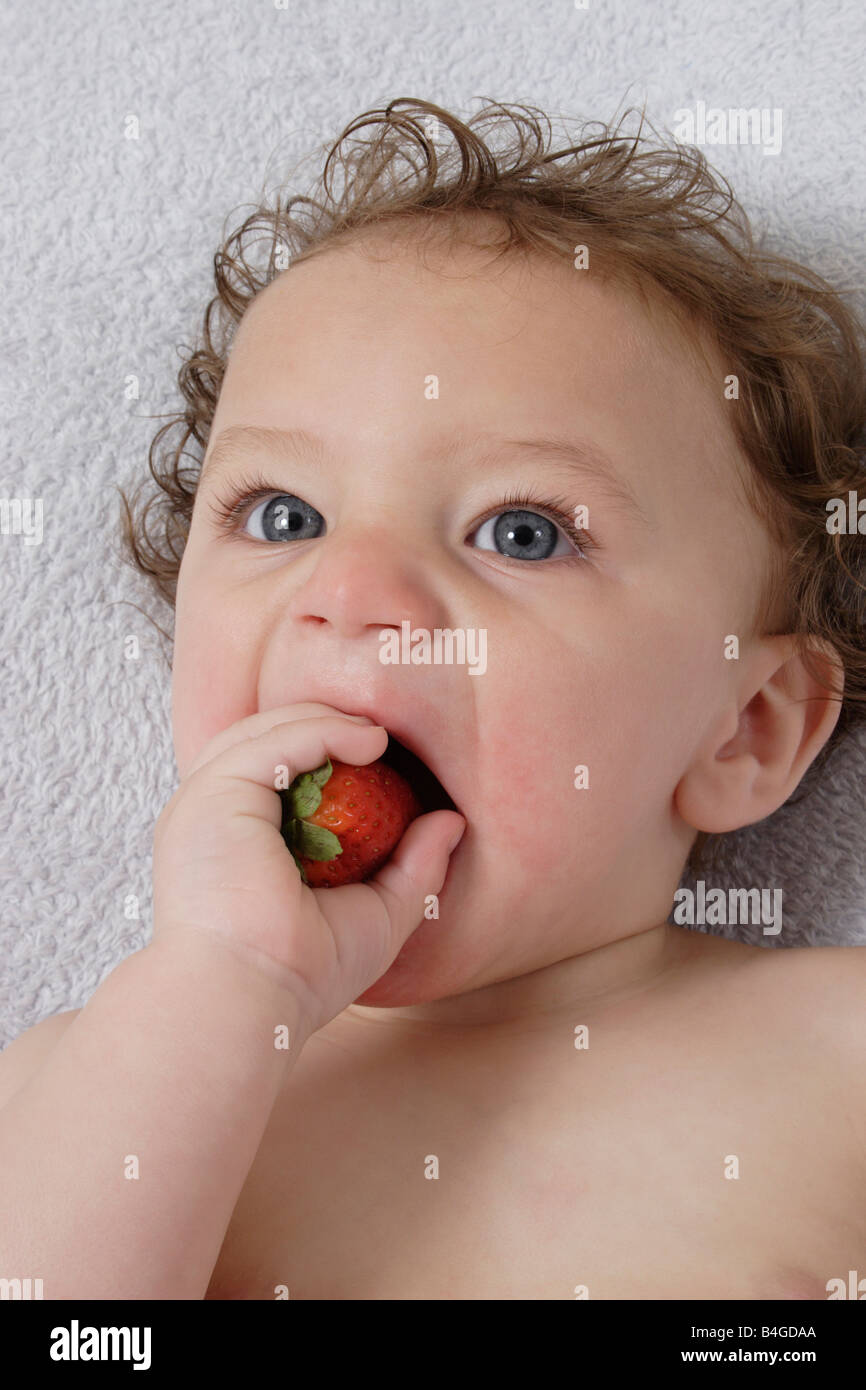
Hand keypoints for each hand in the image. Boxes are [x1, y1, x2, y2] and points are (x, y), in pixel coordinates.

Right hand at [151, 703, 464, 1032]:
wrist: (252, 1002)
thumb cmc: (303, 975)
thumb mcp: (376, 915)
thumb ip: (413, 868)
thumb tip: (451, 821)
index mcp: (230, 838)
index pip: (270, 771)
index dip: (322, 753)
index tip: (379, 758)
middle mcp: (210, 813)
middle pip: (265, 741)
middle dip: (324, 726)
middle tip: (383, 738)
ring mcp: (206, 801)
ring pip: (268, 732)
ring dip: (328, 722)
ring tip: (380, 737)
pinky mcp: (215, 795)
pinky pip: (275, 743)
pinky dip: (324, 731)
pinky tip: (370, 742)